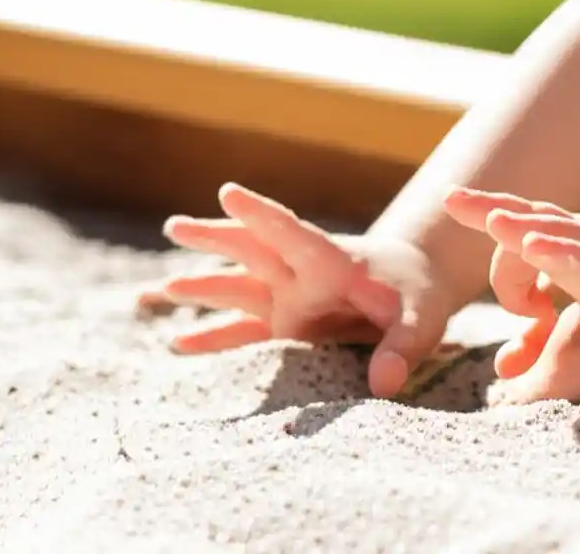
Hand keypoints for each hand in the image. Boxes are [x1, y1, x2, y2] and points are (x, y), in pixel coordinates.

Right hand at [141, 183, 453, 397]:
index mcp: (333, 260)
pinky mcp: (286, 325)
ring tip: (158, 290)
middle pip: (252, 251)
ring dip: (202, 285)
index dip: (261, 214)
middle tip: (175, 228)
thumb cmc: (417, 296)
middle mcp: (301, 275)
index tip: (227, 191)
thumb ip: (402, 348)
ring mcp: (289, 298)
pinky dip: (213, 338)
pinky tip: (178, 346)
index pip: (293, 233)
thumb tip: (383, 386)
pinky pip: (244, 332)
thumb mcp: (421, 320)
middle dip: (215, 239)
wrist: (413, 288)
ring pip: (238, 287)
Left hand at [445, 188, 579, 402]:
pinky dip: (559, 254)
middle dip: (485, 209)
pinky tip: (533, 246)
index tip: (525, 345)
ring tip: (484, 214)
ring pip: (555, 232)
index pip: (521, 261)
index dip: (511, 296)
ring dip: (516, 226)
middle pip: (527, 222)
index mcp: (571, 260)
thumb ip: (545, 372)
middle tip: (451, 200)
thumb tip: (502, 392)